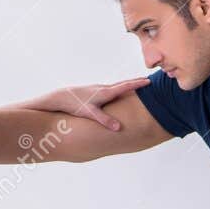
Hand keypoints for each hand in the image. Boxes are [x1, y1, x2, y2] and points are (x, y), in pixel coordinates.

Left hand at [30, 76, 148, 130]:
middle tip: (147, 80)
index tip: (149, 80)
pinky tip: (116, 94)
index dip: (138, 84)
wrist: (60, 98)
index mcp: (105, 92)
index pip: (126, 86)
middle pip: (123, 84)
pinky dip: (117, 90)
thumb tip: (118, 128)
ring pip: (115, 87)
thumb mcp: (91, 114)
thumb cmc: (75, 105)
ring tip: (135, 87)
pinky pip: (109, 90)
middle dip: (135, 82)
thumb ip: (105, 120)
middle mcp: (103, 88)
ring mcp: (97, 89)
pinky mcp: (93, 92)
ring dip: (126, 86)